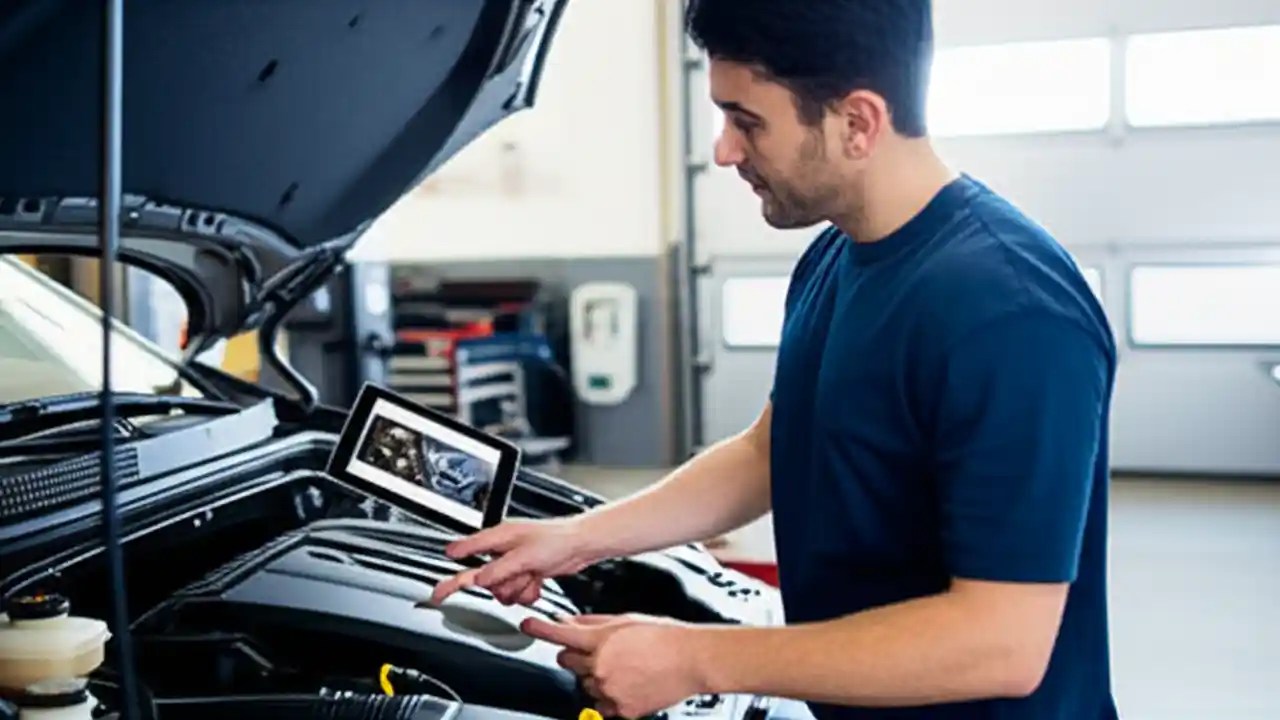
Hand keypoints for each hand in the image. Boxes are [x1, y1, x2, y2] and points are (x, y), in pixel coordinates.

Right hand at [426, 517, 593, 606]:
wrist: (580, 546)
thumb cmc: (556, 540)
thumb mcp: (524, 556)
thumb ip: (500, 570)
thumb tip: (482, 581)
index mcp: (498, 538)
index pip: (466, 553)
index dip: (451, 571)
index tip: (437, 591)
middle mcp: (503, 551)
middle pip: (485, 580)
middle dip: (503, 584)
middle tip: (520, 576)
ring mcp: (514, 564)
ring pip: (502, 591)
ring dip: (518, 589)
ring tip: (533, 575)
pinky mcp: (525, 574)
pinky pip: (517, 594)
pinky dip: (528, 592)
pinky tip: (538, 580)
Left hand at [522, 613, 709, 718]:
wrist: (692, 660)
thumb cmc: (665, 637)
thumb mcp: (625, 620)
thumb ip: (592, 623)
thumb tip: (569, 622)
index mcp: (600, 640)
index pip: (559, 634)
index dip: (539, 628)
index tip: (527, 625)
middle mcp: (600, 666)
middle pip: (567, 661)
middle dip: (575, 654)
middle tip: (596, 651)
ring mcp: (609, 689)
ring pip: (585, 684)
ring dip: (596, 676)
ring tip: (625, 667)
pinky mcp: (621, 709)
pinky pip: (602, 704)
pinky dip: (610, 696)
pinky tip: (629, 683)